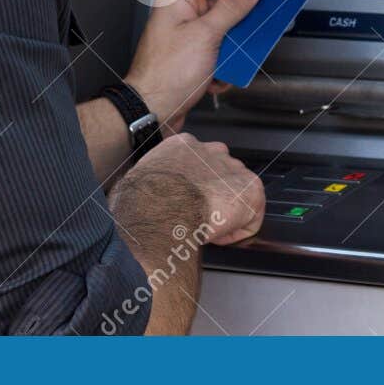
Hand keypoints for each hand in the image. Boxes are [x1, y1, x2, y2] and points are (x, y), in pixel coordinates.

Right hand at [114, 132, 264, 246]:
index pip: (197, 163)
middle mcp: (211, 151)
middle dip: (213, 197)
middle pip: (221, 175)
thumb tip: (133, 203)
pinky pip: (250, 218)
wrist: (159, 210)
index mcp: (182, 147)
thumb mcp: (135, 185)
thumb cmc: (140, 203)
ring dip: (225, 213)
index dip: (192, 189)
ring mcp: (232, 167)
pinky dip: (236, 232)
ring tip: (206, 230)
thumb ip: (148, 185)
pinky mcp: (250, 189)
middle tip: (198, 220)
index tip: (185, 205)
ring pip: (237, 195)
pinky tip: (217, 237)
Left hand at [125, 0, 286, 134]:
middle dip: (249, 13)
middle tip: (272, 12)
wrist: (151, 111)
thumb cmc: (164, 74)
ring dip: (238, 43)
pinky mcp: (195, 51)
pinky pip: (222, 47)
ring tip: (242, 54)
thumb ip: (232, 7)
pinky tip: (220, 75)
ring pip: (228, 26)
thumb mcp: (206, 36)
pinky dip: (227, 61)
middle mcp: (184, 9)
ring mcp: (190, 31)